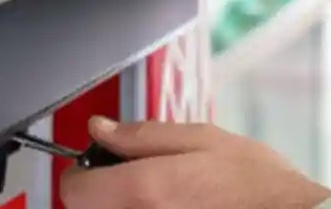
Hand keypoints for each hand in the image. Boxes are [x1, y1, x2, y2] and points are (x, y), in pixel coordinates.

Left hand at [58, 116, 330, 208]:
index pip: (73, 190)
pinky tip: (177, 207)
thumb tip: (101, 129)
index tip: (99, 164)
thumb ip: (143, 134)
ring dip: (125, 205)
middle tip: (138, 177)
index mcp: (144, 189)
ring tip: (166, 196)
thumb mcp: (201, 139)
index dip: (83, 172)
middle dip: (106, 190)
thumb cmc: (256, 184)